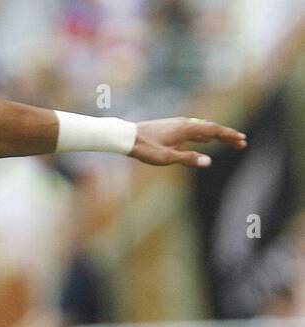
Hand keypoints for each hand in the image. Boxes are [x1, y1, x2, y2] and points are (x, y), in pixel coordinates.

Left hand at [130, 117, 245, 168]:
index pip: (213, 130)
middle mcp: (185, 123)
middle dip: (227, 136)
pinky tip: (206, 139)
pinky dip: (204, 135)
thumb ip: (188, 159)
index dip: (229, 135)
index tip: (241, 140)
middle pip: (211, 128)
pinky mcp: (172, 128)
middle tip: (241, 143)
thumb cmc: (146, 148)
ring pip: (202, 129)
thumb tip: (208, 162)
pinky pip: (193, 130)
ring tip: (229, 141)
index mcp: (187, 128)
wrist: (127, 137)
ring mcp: (178, 125)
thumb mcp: (166, 158)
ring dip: (216, 135)